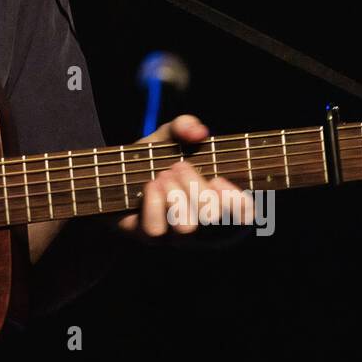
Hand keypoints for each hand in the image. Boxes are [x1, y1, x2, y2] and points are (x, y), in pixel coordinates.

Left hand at [114, 114, 253, 237]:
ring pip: (187, 227)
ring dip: (174, 194)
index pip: (244, 214)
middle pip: (212, 216)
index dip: (238, 201)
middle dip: (195, 184)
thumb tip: (199, 132)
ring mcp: (174, 233)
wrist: (117, 170)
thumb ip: (184, 125)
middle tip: (178, 166)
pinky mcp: (148, 236)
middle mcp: (199, 222)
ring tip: (162, 177)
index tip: (218, 179)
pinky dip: (152, 202)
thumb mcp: (169, 134)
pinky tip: (149, 187)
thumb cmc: (154, 156)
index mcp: (215, 200)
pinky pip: (156, 229)